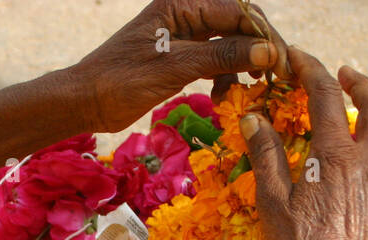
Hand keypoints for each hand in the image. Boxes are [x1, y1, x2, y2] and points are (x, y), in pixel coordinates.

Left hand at [71, 1, 289, 132]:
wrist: (84, 102)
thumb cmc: (120, 81)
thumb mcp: (173, 69)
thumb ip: (220, 57)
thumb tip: (266, 51)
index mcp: (183, 4)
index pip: (239, 11)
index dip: (265, 35)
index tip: (283, 63)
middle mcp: (186, 14)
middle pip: (238, 25)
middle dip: (258, 51)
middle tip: (276, 78)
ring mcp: (184, 37)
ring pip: (228, 45)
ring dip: (241, 68)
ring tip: (246, 92)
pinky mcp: (180, 59)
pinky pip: (214, 62)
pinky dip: (224, 79)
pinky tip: (223, 98)